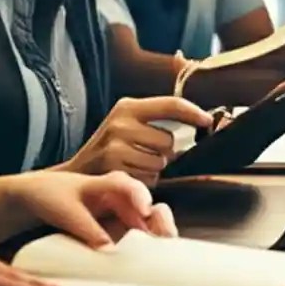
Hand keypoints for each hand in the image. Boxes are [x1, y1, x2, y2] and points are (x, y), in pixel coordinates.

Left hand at [8, 170, 177, 248]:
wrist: (35, 199)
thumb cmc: (50, 196)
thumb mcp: (65, 211)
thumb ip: (88, 229)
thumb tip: (110, 252)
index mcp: (111, 184)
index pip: (130, 187)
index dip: (140, 197)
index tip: (145, 211)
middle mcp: (124, 200)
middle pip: (150, 209)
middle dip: (162, 222)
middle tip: (167, 238)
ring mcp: (124, 217)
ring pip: (149, 227)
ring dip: (157, 240)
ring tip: (163, 255)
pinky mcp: (120, 234)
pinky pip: (138, 242)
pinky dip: (146, 251)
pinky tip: (151, 263)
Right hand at [65, 97, 211, 185]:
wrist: (75, 174)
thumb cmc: (111, 148)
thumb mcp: (128, 123)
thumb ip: (158, 120)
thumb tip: (204, 121)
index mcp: (127, 107)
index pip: (171, 104)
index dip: (194, 112)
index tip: (209, 121)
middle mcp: (120, 123)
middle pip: (169, 140)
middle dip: (165, 151)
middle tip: (146, 153)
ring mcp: (115, 146)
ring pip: (161, 161)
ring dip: (155, 168)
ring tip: (135, 165)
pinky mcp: (115, 169)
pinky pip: (149, 178)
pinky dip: (145, 181)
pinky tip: (129, 176)